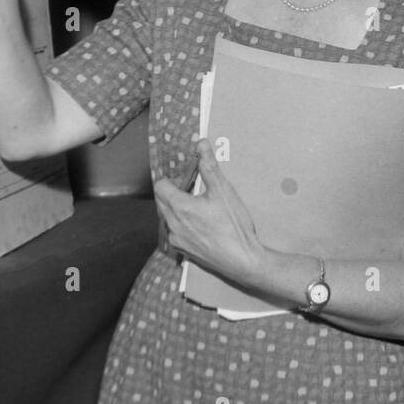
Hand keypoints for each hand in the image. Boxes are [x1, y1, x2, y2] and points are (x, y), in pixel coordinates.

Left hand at [153, 139, 267, 287]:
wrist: (243, 260)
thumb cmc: (233, 225)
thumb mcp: (223, 190)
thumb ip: (209, 165)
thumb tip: (201, 143)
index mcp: (179, 207)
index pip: (161, 186)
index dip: (172, 179)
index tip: (188, 180)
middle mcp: (172, 224)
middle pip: (161, 202)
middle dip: (173, 193)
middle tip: (194, 191)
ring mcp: (177, 240)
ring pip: (167, 218)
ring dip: (176, 210)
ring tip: (199, 208)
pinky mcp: (183, 252)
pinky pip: (175, 233)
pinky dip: (182, 225)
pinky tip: (201, 226)